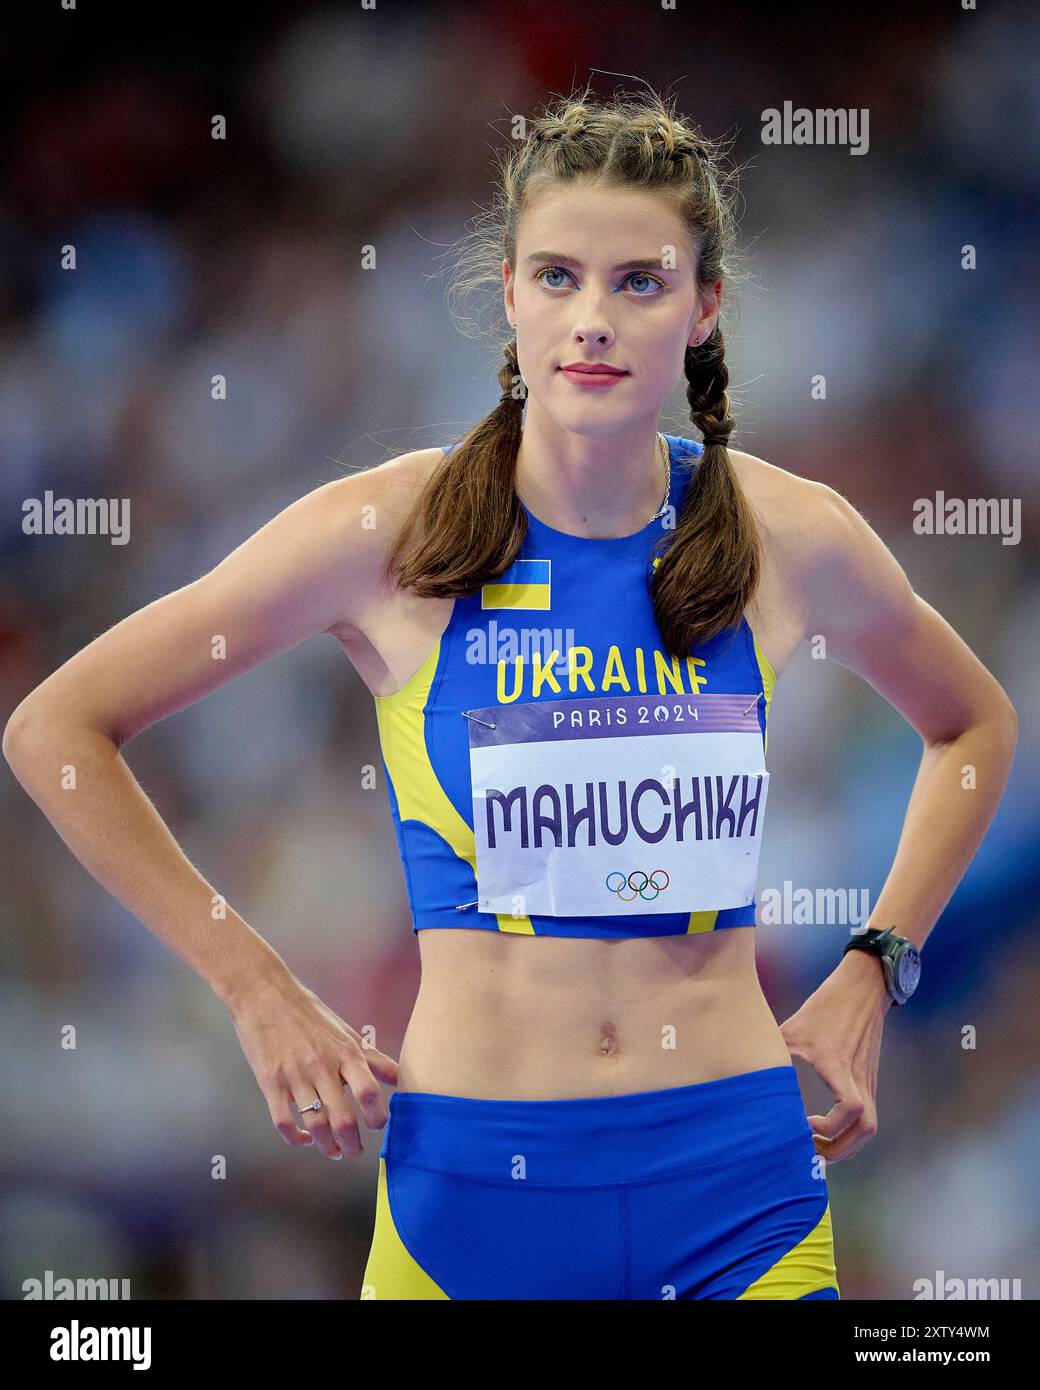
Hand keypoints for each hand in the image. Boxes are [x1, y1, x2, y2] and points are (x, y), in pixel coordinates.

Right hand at [227, 968, 399, 1159]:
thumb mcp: (346, 1032)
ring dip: (327, 1146)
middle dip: (352, 1144)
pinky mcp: (270, 1083)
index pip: (368, 1092)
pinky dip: (295, 1138)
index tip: (378, 1127)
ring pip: (315, 1125)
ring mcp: (295, 1076)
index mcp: (345, 1052)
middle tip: (355, 1153)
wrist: (265, 995)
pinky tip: (304, 1140)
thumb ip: (373, 1058)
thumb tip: (399, 1078)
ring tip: (334, 1152)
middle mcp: (322, 1066)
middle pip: (343, 1118)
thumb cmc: (309, 1013)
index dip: (377, 1116)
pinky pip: (283, 1121)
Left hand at [777, 948, 891, 1162]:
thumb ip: (774, 1053)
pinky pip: (866, 1115)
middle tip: (811, 1150)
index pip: (851, 1109)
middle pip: (866, 1130)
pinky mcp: (869, 1080)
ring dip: (847, 1143)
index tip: (805, 1123)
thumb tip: (743, 1076)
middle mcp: (859, 1078)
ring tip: (819, 1143)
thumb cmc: (826, 1007)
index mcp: (839, 1065)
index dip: (830, 1126)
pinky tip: (825, 1125)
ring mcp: (868, 1081)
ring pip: (869, 1127)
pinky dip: (849, 1130)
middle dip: (839, 1149)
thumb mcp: (793, 1028)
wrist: (863, 989)